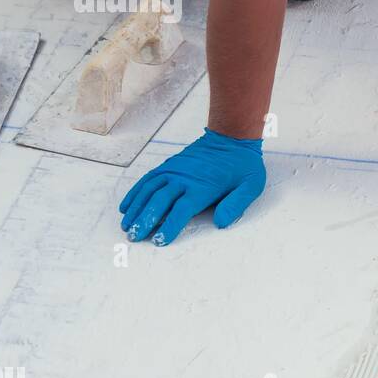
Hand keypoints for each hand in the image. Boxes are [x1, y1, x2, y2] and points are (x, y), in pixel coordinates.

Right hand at [120, 129, 265, 245]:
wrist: (232, 137)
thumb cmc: (242, 165)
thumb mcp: (251, 185)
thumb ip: (236, 204)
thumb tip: (221, 223)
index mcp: (203, 186)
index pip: (181, 210)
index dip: (169, 226)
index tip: (160, 241)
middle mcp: (183, 178)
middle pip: (159, 202)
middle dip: (145, 221)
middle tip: (134, 237)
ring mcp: (173, 171)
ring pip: (148, 191)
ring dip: (135, 209)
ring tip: (126, 226)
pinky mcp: (168, 166)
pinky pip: (147, 180)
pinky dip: (135, 193)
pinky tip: (126, 206)